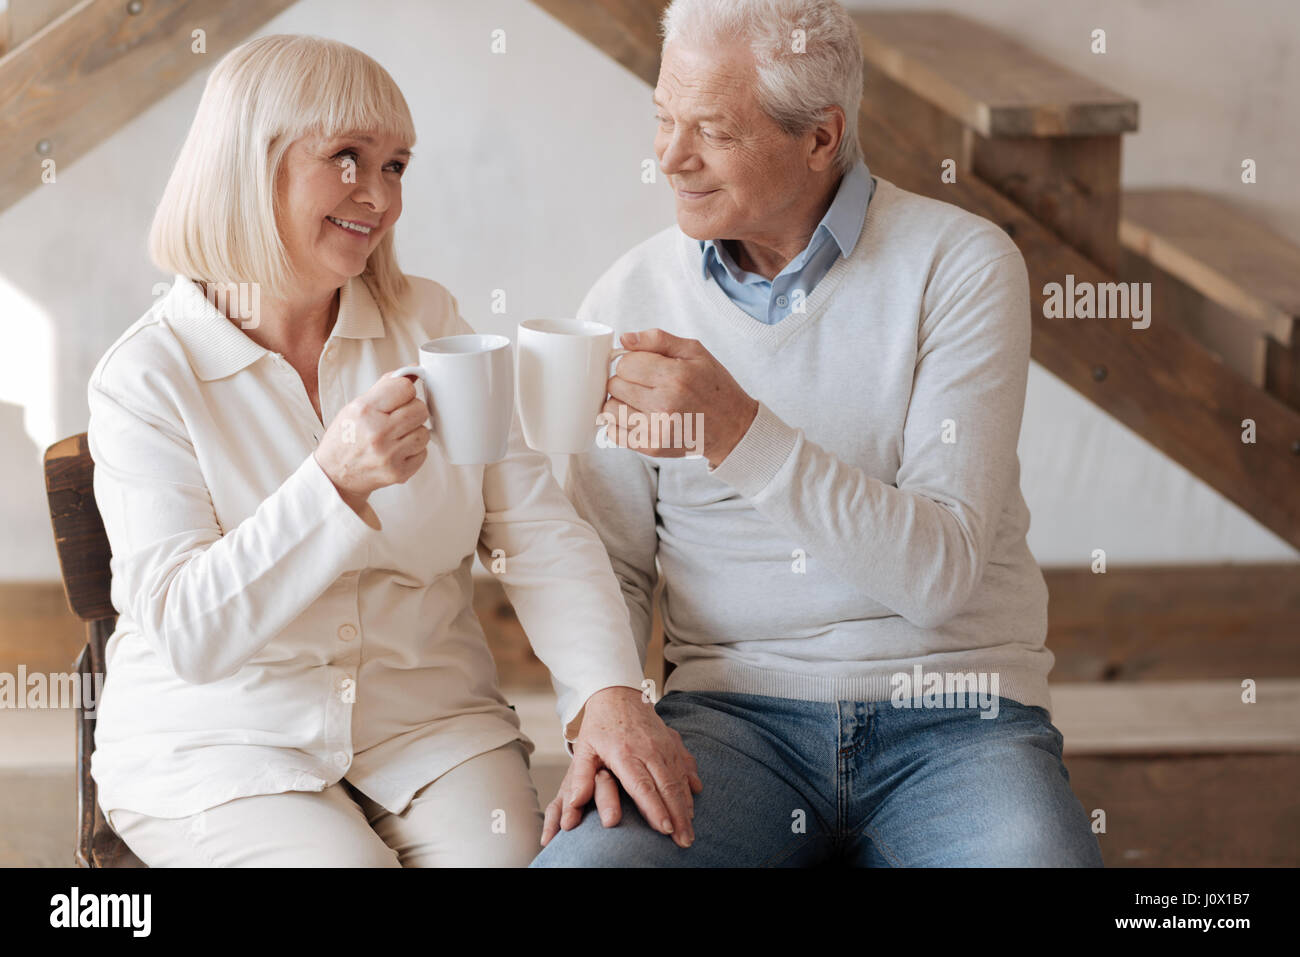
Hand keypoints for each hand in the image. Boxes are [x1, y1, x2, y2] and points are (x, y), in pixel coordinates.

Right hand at [314, 371, 430, 518]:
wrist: (334, 475)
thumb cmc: (345, 438)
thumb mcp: (356, 406)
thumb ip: (386, 387)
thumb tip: (414, 370)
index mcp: (364, 410)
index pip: (405, 387)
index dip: (404, 391)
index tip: (398, 398)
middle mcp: (377, 432)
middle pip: (420, 409)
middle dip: (411, 411)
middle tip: (397, 418)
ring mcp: (389, 455)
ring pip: (424, 431)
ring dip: (414, 432)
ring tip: (395, 436)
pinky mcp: (399, 473)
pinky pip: (424, 452)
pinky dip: (414, 451)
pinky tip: (397, 451)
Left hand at [540, 686, 702, 848]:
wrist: (617, 693)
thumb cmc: (598, 726)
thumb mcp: (584, 750)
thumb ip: (580, 779)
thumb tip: (574, 806)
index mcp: (625, 754)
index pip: (643, 787)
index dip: (655, 809)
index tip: (665, 829)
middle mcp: (648, 750)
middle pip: (666, 788)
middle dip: (677, 816)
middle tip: (684, 841)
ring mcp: (663, 745)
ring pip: (679, 779)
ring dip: (686, 805)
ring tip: (689, 829)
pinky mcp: (672, 741)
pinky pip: (686, 764)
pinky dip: (691, 783)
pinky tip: (695, 798)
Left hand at [601, 329, 757, 466]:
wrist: (733, 428)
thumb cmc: (713, 386)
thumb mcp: (694, 351)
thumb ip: (658, 340)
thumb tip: (624, 339)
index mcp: (675, 376)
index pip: (625, 363)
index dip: (632, 361)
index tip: (645, 366)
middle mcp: (664, 405)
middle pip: (615, 385)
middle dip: (626, 380)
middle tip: (646, 384)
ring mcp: (657, 430)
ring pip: (609, 409)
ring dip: (620, 402)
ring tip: (641, 401)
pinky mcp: (652, 448)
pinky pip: (614, 433)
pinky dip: (620, 423)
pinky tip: (639, 417)